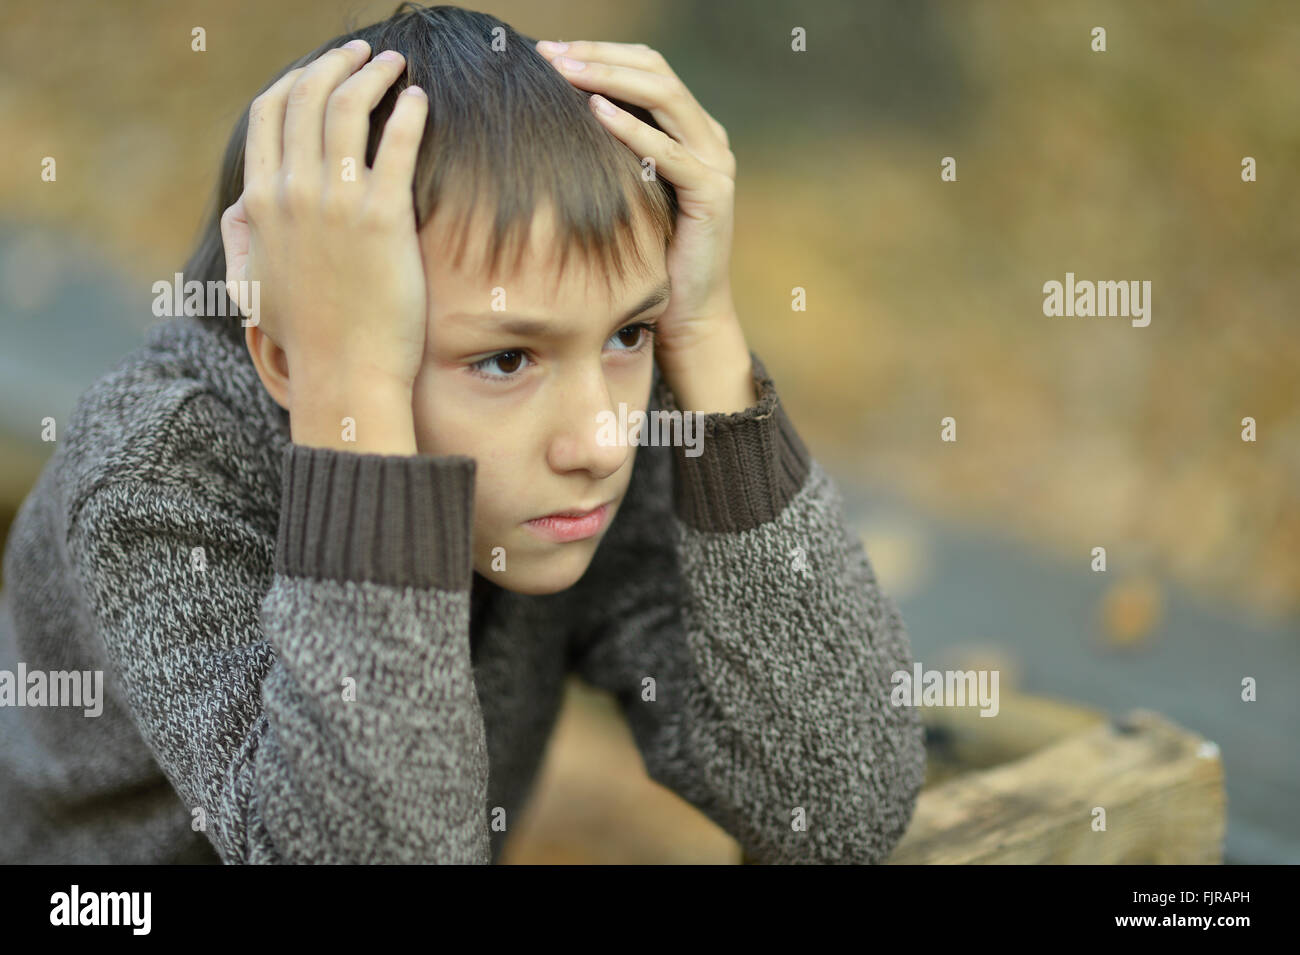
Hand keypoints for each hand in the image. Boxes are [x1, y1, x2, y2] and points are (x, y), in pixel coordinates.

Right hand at [220, 39, 429, 400]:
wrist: (345, 373)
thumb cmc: (305, 338)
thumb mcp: (251, 288)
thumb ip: (240, 241)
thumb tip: (239, 209)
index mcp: (259, 203)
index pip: (268, 114)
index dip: (297, 80)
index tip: (324, 69)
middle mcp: (292, 193)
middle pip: (308, 97)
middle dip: (337, 63)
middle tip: (365, 54)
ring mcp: (336, 203)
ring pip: (349, 108)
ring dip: (374, 75)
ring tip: (398, 66)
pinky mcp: (383, 218)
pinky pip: (396, 143)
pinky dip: (408, 111)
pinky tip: (420, 102)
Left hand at [535, 40, 749, 390]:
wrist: (685, 314)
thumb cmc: (644, 257)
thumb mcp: (621, 191)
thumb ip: (604, 152)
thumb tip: (545, 119)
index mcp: (688, 128)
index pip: (647, 67)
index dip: (600, 52)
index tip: (548, 51)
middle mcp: (708, 137)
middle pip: (656, 70)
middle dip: (599, 57)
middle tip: (550, 54)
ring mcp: (715, 162)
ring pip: (665, 97)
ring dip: (611, 79)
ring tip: (567, 72)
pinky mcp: (713, 194)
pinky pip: (671, 152)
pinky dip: (633, 128)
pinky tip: (596, 113)